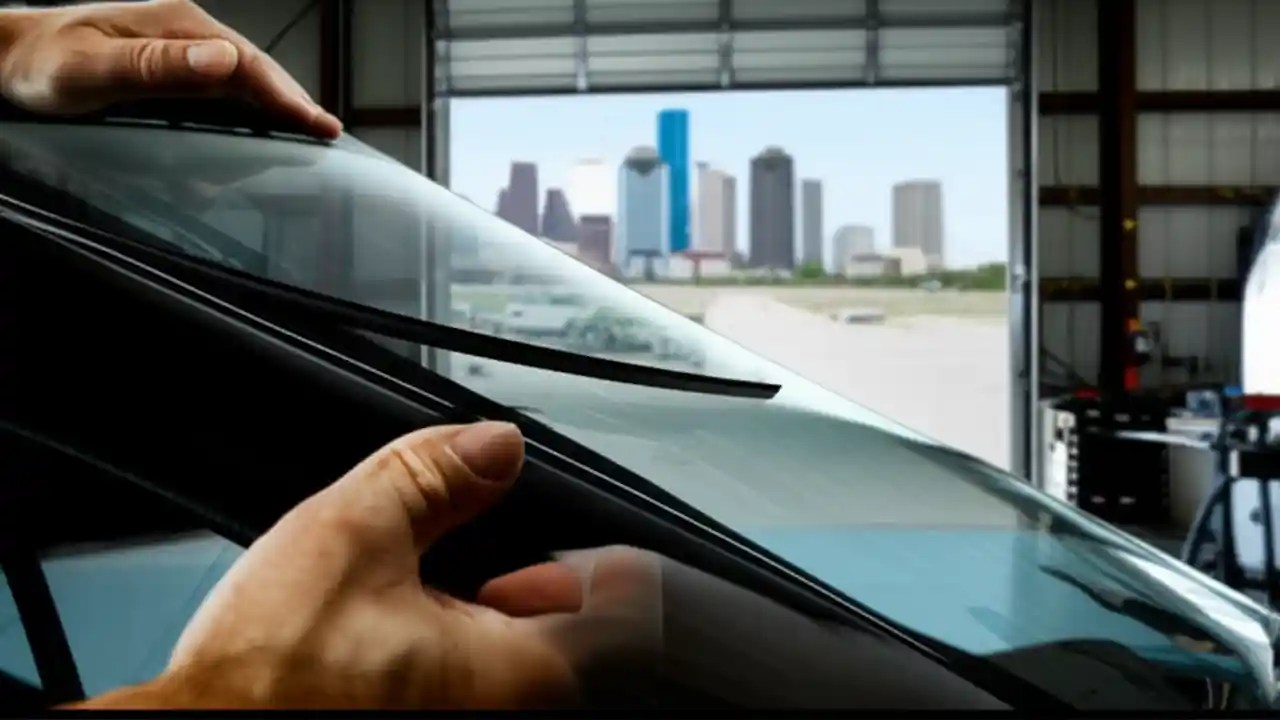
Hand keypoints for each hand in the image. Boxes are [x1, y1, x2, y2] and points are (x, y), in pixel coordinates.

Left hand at [0, 0, 340, 137]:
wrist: (5, 56)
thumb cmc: (40, 64)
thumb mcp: (93, 68)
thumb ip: (157, 66)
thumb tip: (224, 60)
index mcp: (176, 26)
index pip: (247, 62)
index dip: (287, 95)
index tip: (319, 124)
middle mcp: (182, 32)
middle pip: (253, 68)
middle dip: (293, 100)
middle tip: (328, 132)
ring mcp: (175, 48)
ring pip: (240, 77)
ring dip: (276, 103)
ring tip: (307, 128)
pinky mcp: (166, 66)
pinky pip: (218, 86)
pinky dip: (248, 105)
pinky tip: (258, 121)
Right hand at [73, 422, 660, 709]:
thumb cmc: (266, 681)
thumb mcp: (354, 535)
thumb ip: (434, 475)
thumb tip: (493, 444)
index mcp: (524, 671)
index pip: (624, 606)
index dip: (604, 558)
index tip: (575, 541)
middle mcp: (509, 708)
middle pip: (573, 633)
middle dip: (532, 582)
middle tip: (468, 562)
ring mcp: (472, 719)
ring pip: (517, 658)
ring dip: (487, 617)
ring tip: (412, 600)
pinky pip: (470, 684)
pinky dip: (452, 650)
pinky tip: (390, 640)